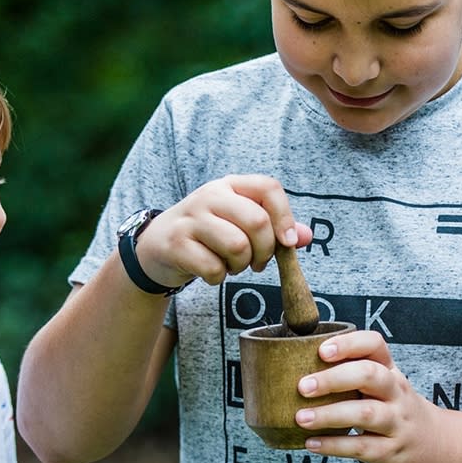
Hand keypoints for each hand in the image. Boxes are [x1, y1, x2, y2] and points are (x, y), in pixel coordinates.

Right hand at [133, 174, 312, 288]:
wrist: (156, 247)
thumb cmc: (207, 235)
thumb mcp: (238, 223)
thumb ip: (273, 227)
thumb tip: (305, 236)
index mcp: (230, 185)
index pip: (268, 187)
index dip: (284, 216)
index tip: (287, 243)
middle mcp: (209, 195)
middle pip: (256, 222)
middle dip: (265, 251)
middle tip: (257, 262)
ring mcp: (190, 218)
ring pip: (237, 246)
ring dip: (241, 266)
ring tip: (231, 265)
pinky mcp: (175, 244)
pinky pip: (213, 267)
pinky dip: (218, 277)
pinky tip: (211, 271)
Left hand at [294, 330, 444, 462]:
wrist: (436, 447)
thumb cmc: (394, 409)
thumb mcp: (383, 386)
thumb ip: (351, 374)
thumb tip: (296, 364)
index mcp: (390, 370)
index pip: (374, 345)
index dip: (348, 344)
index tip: (321, 350)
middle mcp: (395, 392)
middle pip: (369, 375)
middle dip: (333, 379)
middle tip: (303, 386)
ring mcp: (396, 422)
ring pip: (365, 413)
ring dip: (329, 414)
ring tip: (301, 417)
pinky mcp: (390, 451)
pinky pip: (361, 446)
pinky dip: (334, 445)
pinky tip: (312, 443)